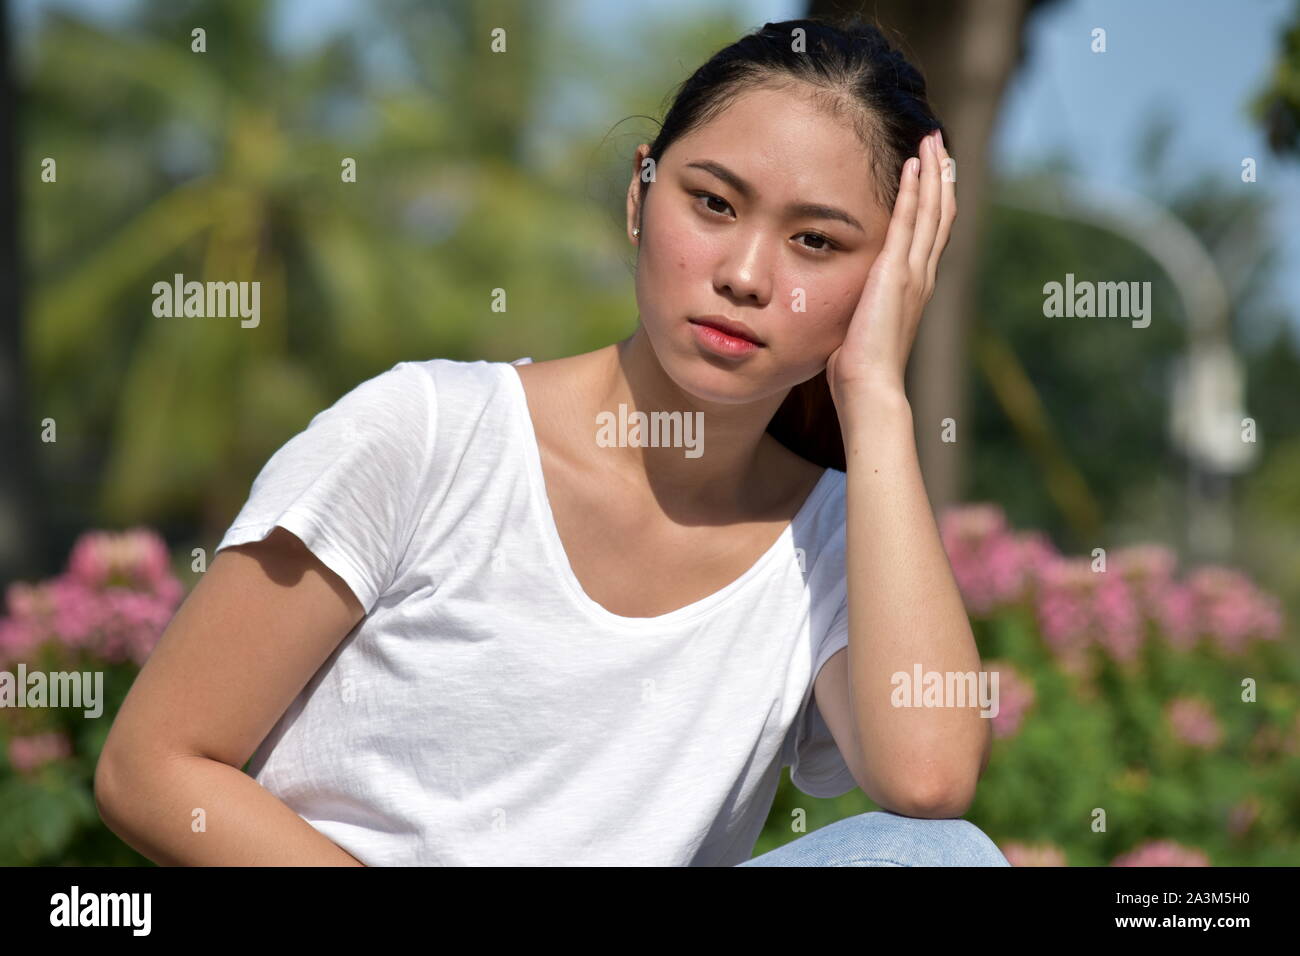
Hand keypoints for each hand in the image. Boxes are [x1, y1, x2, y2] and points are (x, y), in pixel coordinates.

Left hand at [826, 128, 955, 409]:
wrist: (870, 387)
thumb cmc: (860, 369)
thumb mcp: (861, 327)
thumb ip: (862, 307)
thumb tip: (849, 305)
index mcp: (915, 287)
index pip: (929, 233)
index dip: (933, 200)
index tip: (931, 170)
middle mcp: (922, 275)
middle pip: (939, 214)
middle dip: (940, 175)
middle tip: (939, 142)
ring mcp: (913, 273)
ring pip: (931, 210)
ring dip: (932, 173)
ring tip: (932, 140)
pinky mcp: (896, 272)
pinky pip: (908, 222)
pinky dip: (913, 191)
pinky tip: (914, 164)